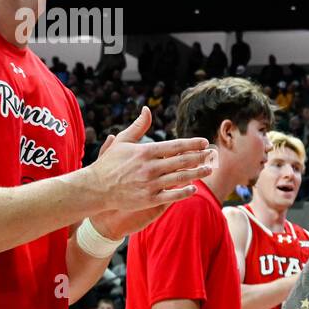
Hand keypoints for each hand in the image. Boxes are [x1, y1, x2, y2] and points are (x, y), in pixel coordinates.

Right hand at [79, 107, 214, 214]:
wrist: (96, 188)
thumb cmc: (109, 163)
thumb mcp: (122, 141)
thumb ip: (138, 126)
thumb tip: (147, 109)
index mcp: (145, 152)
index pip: (175, 146)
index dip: (192, 144)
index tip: (204, 142)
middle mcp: (150, 168)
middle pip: (182, 161)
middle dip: (200, 157)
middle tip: (212, 154)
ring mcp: (150, 184)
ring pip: (180, 178)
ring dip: (197, 173)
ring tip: (209, 169)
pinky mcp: (149, 199)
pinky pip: (172, 195)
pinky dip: (184, 191)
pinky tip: (193, 187)